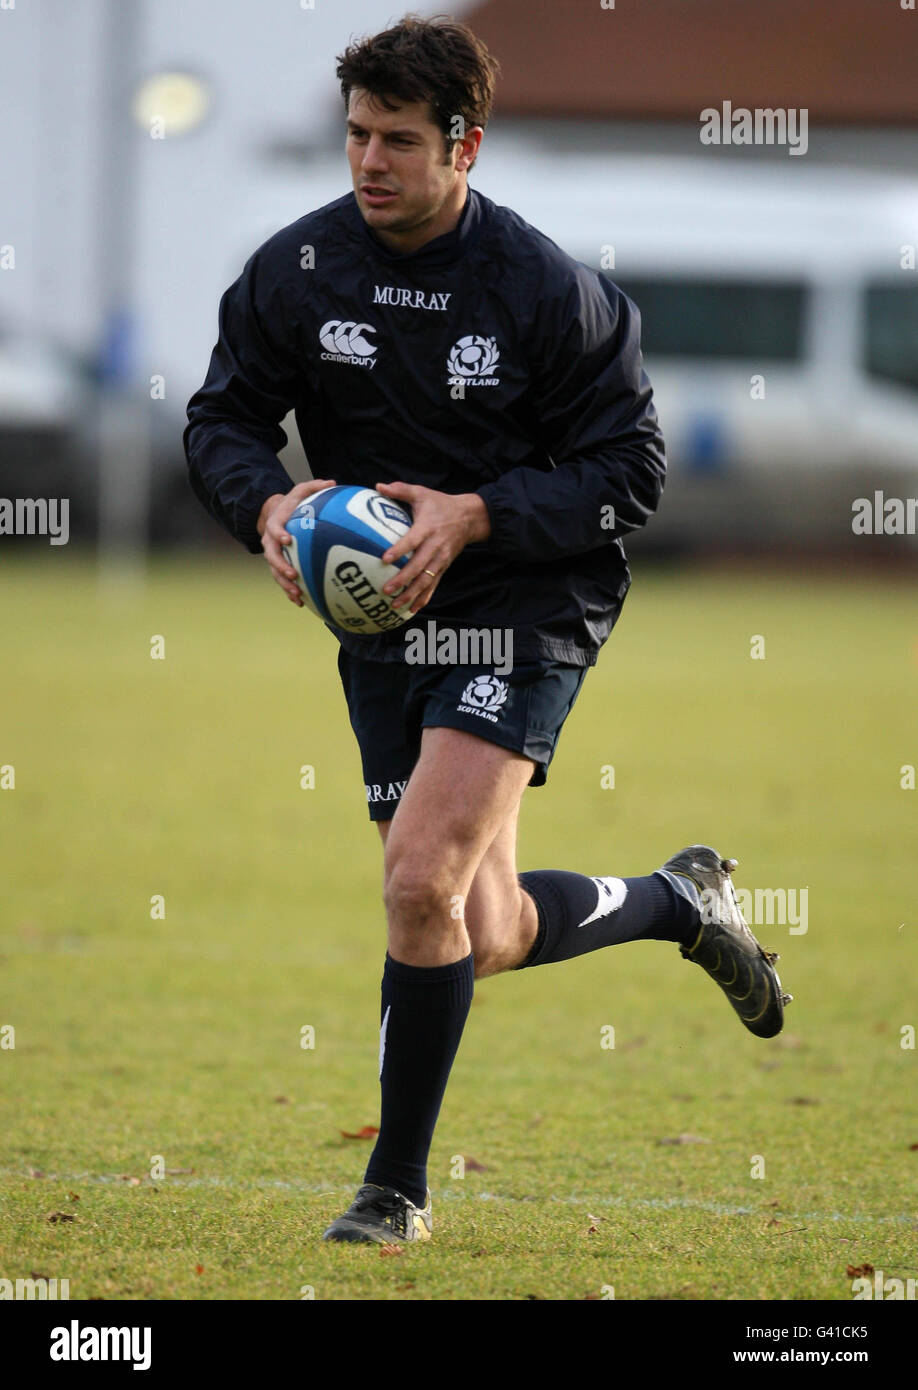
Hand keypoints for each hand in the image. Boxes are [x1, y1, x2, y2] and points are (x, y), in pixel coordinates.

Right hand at [257, 479, 336, 604]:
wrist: (274, 515)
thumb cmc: (292, 503)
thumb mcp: (301, 490)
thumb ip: (314, 486)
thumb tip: (332, 482)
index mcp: (276, 523)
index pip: (274, 528)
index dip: (278, 534)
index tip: (287, 539)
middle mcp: (270, 541)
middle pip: (271, 556)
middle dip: (280, 567)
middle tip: (292, 575)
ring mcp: (273, 555)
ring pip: (275, 572)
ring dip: (284, 584)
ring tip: (297, 595)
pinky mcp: (278, 565)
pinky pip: (281, 580)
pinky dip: (289, 591)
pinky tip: (301, 603)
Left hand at [375, 481, 490, 614]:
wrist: (470, 517)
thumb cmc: (441, 504)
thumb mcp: (422, 493)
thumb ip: (400, 490)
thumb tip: (377, 486)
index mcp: (428, 528)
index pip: (413, 541)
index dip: (400, 550)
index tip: (385, 559)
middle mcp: (435, 546)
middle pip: (419, 566)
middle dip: (403, 580)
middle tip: (386, 590)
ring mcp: (441, 560)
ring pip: (426, 580)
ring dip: (411, 594)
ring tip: (395, 605)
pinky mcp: (444, 567)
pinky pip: (433, 585)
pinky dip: (423, 598)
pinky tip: (411, 610)